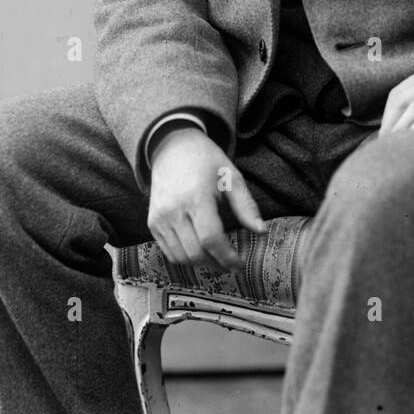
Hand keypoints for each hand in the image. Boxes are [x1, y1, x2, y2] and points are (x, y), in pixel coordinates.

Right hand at [147, 126, 265, 269]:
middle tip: (232, 265)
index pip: (210, 239)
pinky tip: (200, 252)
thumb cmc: (206, 161)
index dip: (227, 257)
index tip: (240, 265)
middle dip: (216, 264)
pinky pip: (169, 252)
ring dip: (201, 264)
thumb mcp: (231, 177)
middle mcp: (173, 210)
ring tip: (217, 259)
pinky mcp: (152, 223)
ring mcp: (159, 218)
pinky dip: (185, 258)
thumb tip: (262, 232)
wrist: (172, 147)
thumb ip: (246, 206)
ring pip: (181, 257)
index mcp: (196, 197)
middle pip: (195, 253)